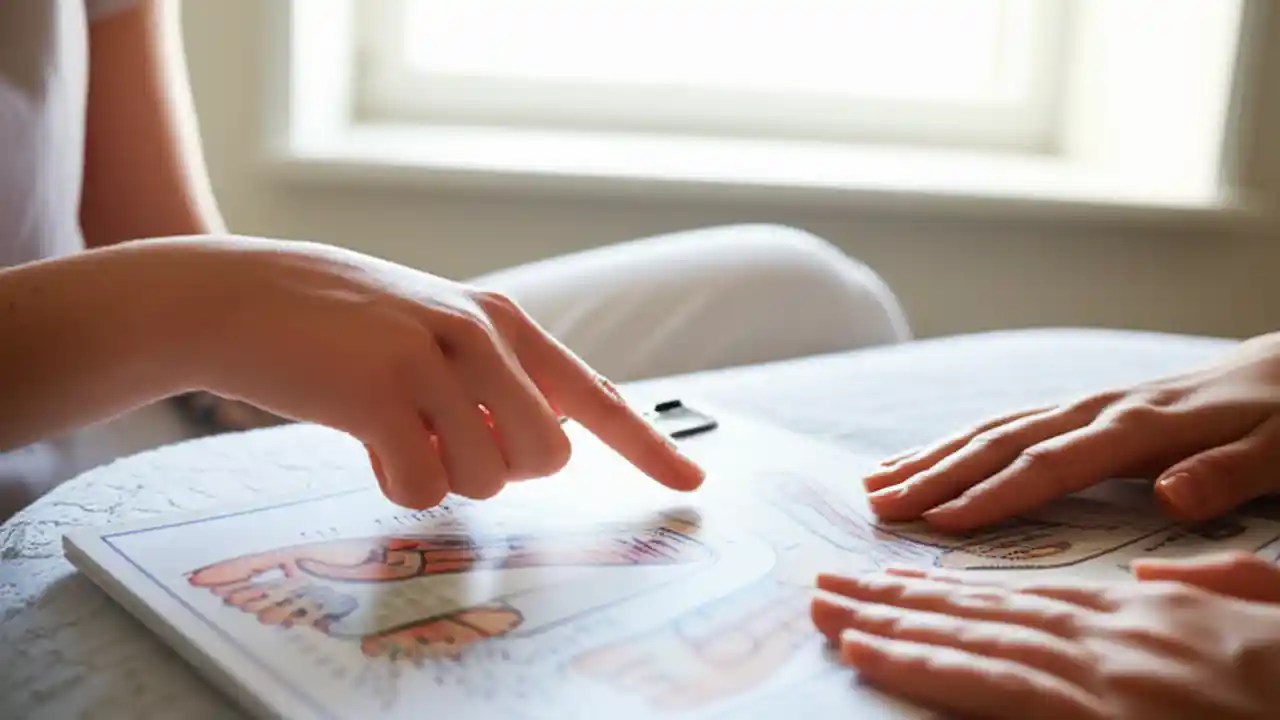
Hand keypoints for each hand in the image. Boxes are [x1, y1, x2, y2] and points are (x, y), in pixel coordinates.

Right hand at [181, 237, 703, 505]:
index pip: (594, 395)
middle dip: (501, 469)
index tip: (692, 485)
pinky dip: (395, 483)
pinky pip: (424, 489)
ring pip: (487, 478)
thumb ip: (499, 380)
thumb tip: (553, 440)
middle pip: (547, 457)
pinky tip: (364, 439)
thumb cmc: (347, 328)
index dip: (647, 446)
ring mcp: (433, 360)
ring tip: (392, 426)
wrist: (245, 296)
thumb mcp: (437, 333)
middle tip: (441, 437)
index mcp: (503, 322)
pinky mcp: (382, 392)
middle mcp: (481, 335)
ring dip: (440, 473)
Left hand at [811, 555, 1279, 718]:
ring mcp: (1100, 672)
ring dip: (886, 621)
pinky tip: (867, 651)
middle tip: (823, 586)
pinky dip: (920, 664)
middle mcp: (1107, 632)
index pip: (1023, 597)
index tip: (893, 581)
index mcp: (1142, 614)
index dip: (951, 589)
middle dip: (894, 598)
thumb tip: (1148, 577)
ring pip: (967, 636)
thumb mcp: (1265, 620)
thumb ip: (1205, 591)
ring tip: (823, 609)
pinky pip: (989, 685)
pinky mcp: (1096, 714)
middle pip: (977, 609)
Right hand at [863, 333, 1279, 530]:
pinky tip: (930, 456)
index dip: (993, 494)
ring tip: (876, 481)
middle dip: (936, 474)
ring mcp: (1088, 406)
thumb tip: (1166, 496)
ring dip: (934, 455)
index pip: (1051, 465)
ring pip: (995, 428)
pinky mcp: (1087, 409)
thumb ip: (1226, 472)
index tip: (940, 522)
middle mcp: (1100, 411)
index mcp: (1141, 427)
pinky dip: (962, 441)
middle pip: (1002, 442)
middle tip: (878, 505)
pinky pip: (1011, 423)